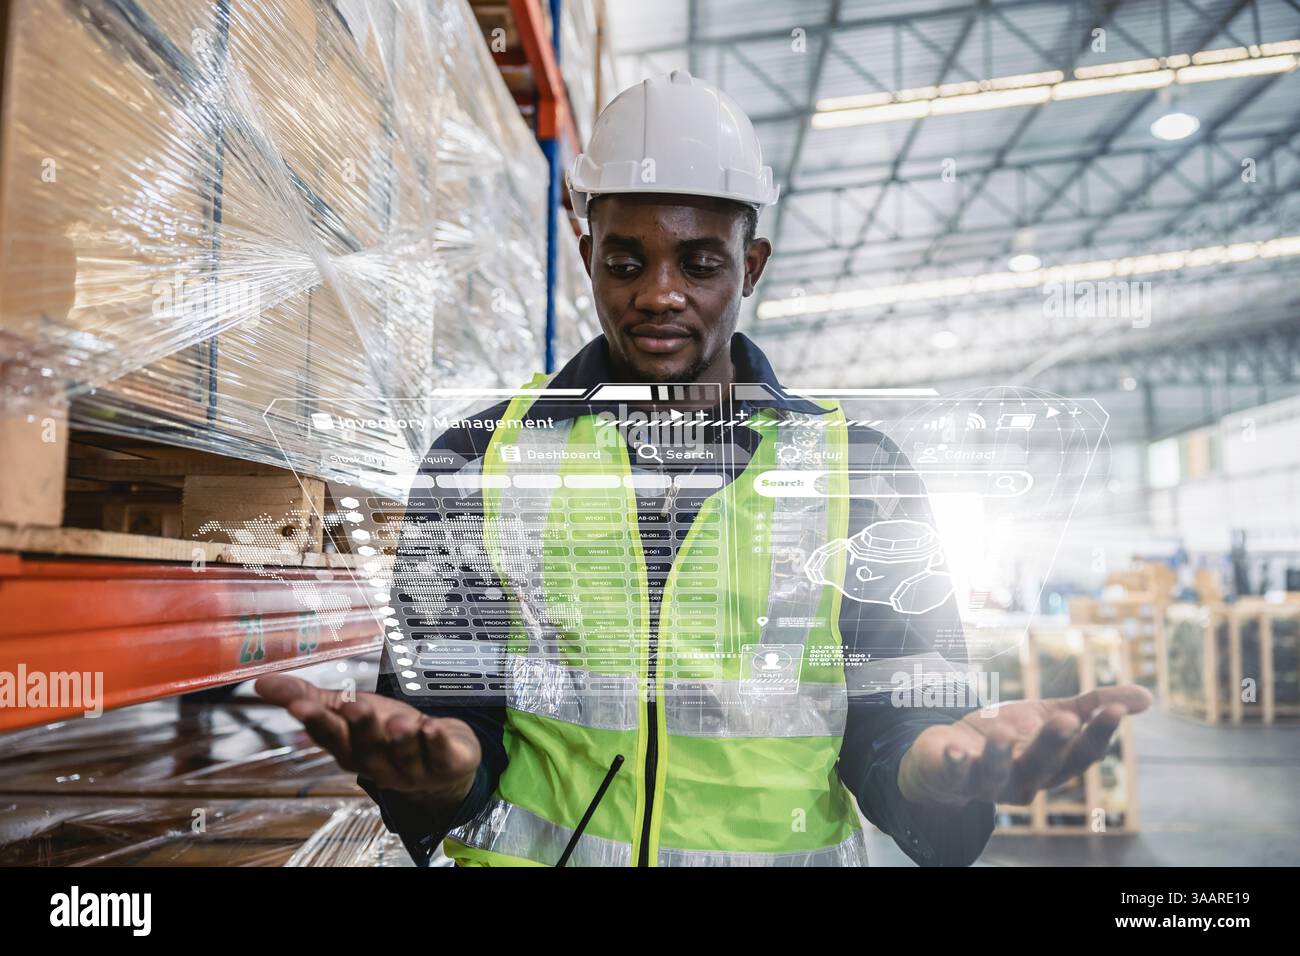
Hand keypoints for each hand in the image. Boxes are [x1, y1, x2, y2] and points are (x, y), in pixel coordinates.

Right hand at [255, 674, 480, 812]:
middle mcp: (376, 763)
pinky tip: (431, 727)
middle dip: (358, 727)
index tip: (299, 705)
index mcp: (348, 748)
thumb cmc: (386, 731)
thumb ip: (306, 696)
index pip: (328, 735)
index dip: (314, 721)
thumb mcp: (346, 709)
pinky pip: (439, 756)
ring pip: (402, 754)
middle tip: (352, 705)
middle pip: (364, 748)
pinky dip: (436, 742)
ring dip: (399, 739)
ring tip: (396, 721)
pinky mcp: (445, 765)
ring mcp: (412, 768)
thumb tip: (259, 682)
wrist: (442, 759)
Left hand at [898, 684, 1151, 809]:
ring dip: (1001, 753)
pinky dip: (954, 763)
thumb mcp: (1053, 715)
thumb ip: (1094, 706)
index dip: (1098, 734)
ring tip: (1004, 730)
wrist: (950, 754)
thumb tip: (1147, 696)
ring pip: (998, 772)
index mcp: (1054, 766)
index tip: (1115, 710)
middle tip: (1066, 718)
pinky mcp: (953, 775)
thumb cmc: (1011, 735)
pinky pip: (954, 774)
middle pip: (1044, 765)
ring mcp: (987, 781)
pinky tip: (954, 748)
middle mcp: (1025, 780)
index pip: (1082, 754)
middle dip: (1055, 743)